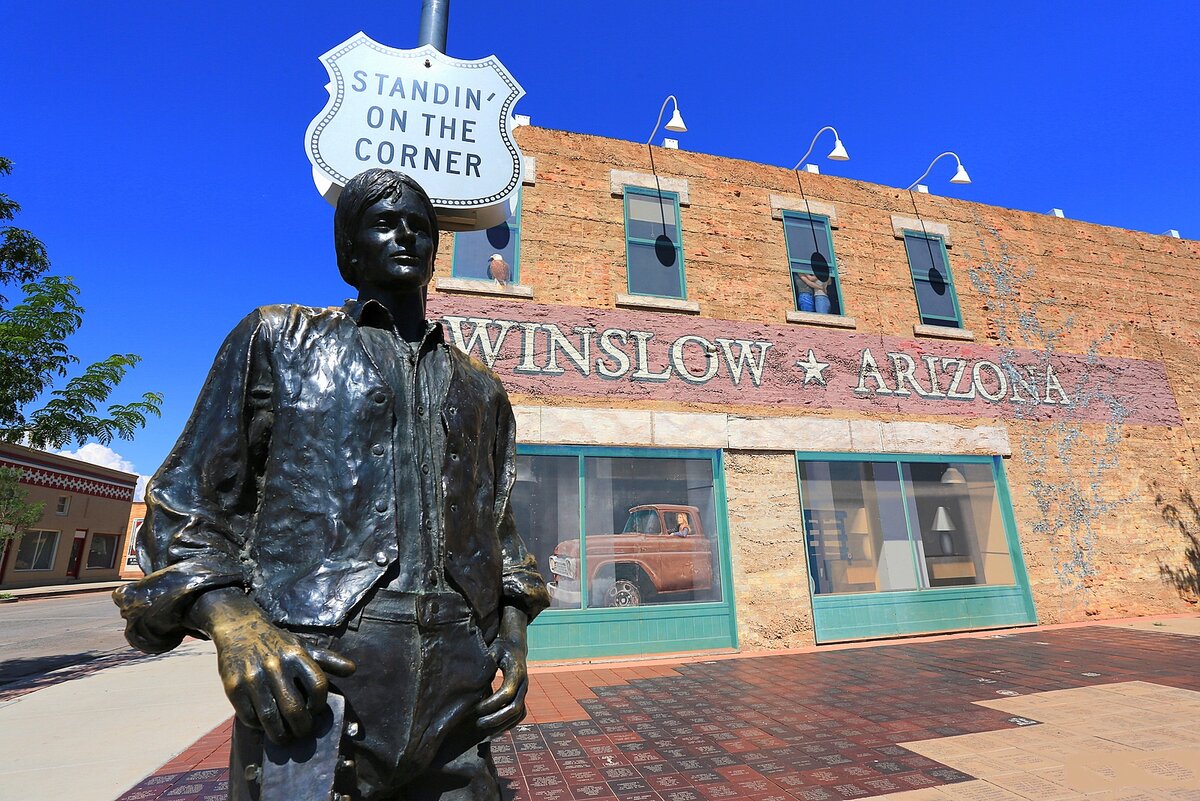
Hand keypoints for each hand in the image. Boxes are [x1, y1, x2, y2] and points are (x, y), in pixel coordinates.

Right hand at [190, 588, 355, 743]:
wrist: (240, 628)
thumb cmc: (277, 643)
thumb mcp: (303, 646)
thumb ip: (328, 660)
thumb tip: (352, 670)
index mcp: (296, 655)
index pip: (317, 686)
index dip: (320, 705)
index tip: (316, 712)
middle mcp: (275, 666)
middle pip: (294, 708)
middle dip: (301, 728)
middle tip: (302, 733)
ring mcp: (253, 678)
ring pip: (270, 718)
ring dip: (280, 735)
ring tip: (285, 738)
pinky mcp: (233, 687)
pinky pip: (248, 717)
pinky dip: (258, 727)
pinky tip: (264, 726)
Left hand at [475, 606, 529, 735]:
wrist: (515, 645)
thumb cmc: (500, 647)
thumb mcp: (492, 650)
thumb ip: (485, 663)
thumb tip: (471, 679)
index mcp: (515, 671)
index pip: (506, 692)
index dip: (491, 703)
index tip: (476, 708)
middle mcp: (523, 683)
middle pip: (515, 708)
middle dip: (496, 719)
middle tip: (478, 723)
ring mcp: (524, 691)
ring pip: (519, 714)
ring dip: (503, 725)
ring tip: (484, 731)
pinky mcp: (522, 696)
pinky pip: (520, 715)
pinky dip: (508, 724)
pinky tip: (494, 729)